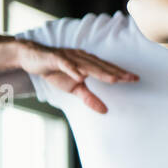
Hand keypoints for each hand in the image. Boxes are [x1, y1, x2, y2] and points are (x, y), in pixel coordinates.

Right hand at [18, 41, 138, 114]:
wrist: (31, 58)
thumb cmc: (56, 71)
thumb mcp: (74, 88)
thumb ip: (89, 98)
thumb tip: (105, 111)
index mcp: (88, 63)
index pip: (108, 69)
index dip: (121, 74)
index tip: (136, 79)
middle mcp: (82, 58)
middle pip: (102, 66)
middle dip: (117, 72)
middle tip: (132, 79)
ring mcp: (69, 57)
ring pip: (87, 65)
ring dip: (100, 72)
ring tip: (114, 79)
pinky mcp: (55, 58)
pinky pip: (65, 63)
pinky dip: (72, 69)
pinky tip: (80, 75)